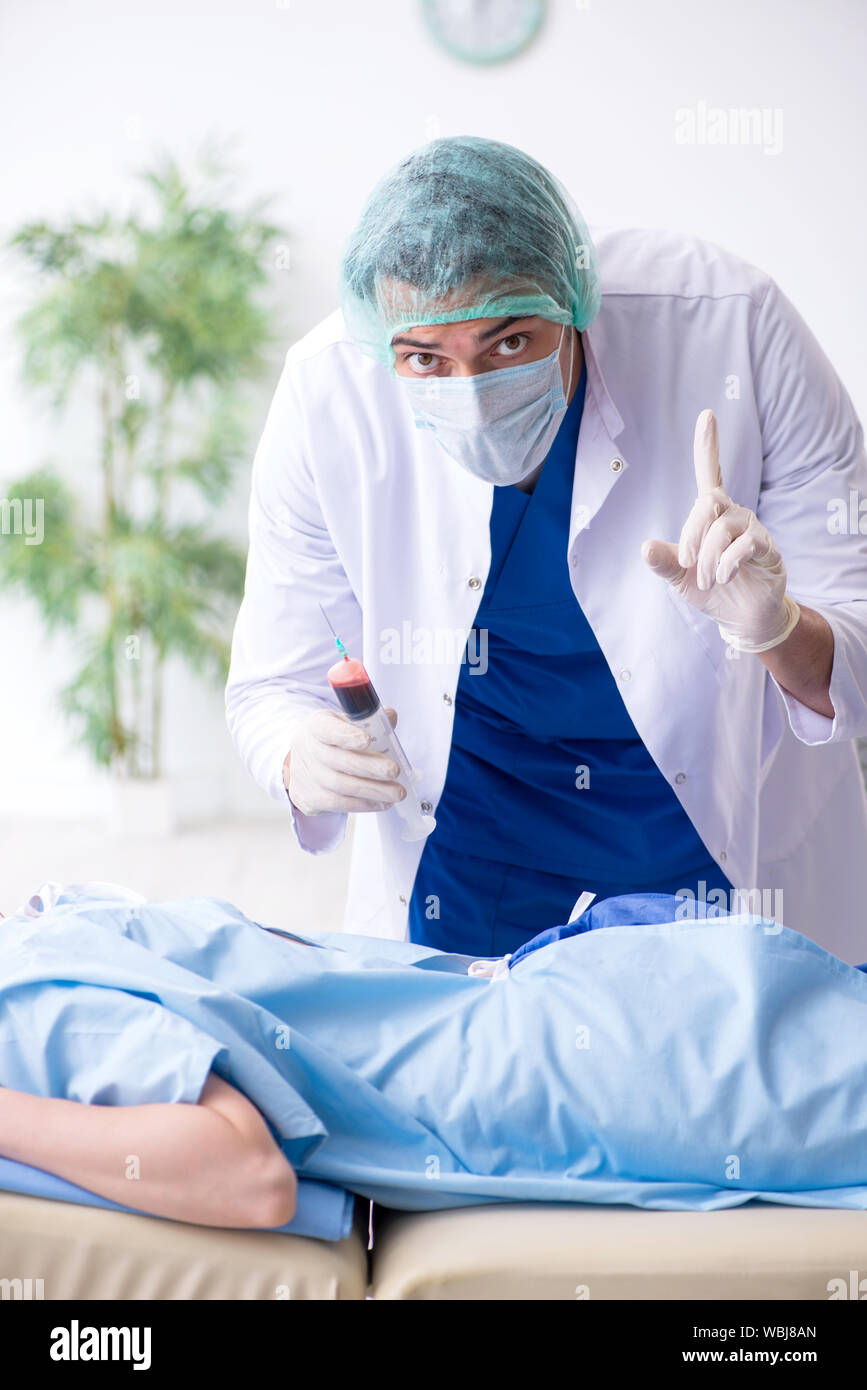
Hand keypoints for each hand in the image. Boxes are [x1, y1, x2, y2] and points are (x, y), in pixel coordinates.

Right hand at [283, 707, 406, 814]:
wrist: (306, 764)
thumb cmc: (334, 741)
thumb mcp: (346, 724)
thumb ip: (369, 720)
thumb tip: (391, 717)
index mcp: (316, 726)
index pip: (326, 729)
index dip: (346, 735)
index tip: (367, 739)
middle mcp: (307, 749)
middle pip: (337, 760)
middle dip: (369, 767)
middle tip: (394, 770)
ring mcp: (306, 776)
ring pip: (340, 785)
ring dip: (372, 790)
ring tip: (397, 793)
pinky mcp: (310, 798)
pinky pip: (337, 804)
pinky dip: (362, 804)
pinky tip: (382, 803)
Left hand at [641, 409, 799, 651]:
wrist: (742, 618)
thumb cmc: (712, 590)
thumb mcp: (680, 578)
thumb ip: (665, 562)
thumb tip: (644, 547)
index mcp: (711, 516)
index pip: (709, 474)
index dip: (708, 446)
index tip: (707, 414)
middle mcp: (733, 515)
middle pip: (707, 504)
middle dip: (692, 534)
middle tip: (686, 564)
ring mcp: (752, 529)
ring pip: (723, 528)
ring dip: (708, 558)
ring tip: (709, 580)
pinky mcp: (768, 548)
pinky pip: (744, 545)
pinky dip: (728, 564)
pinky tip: (726, 577)